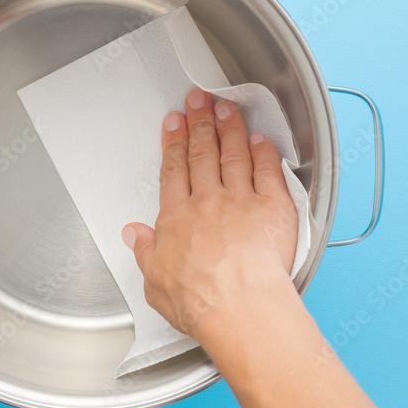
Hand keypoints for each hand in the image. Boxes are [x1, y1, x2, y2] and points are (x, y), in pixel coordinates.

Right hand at [122, 87, 299, 347]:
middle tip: (199, 100)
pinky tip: (261, 140)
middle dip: (199, 122)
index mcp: (178, 218)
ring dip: (229, 127)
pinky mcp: (272, 208)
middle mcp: (208, 202)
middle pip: (201, 152)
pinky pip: (268, 171)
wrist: (240, 307)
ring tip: (226, 108)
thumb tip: (135, 236)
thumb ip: (145, 253)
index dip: (172, 142)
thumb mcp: (155, 282)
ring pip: (233, 154)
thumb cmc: (202, 302)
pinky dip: (264, 152)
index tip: (174, 123)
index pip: (173, 169)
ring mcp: (241, 201)